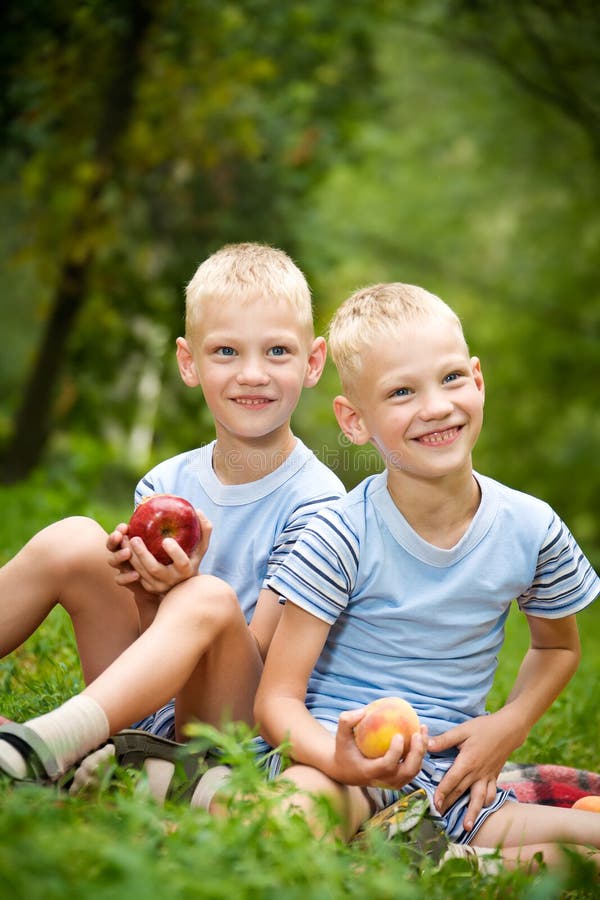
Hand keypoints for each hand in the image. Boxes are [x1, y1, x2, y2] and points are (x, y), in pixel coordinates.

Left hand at [109, 510, 212, 594]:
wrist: (183, 584)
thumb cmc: (192, 559)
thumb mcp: (201, 547)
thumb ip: (203, 529)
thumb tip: (198, 510)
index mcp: (187, 570)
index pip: (182, 563)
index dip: (174, 552)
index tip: (166, 539)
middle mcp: (172, 580)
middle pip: (154, 568)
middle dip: (143, 554)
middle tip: (135, 538)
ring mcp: (159, 586)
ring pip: (141, 572)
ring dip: (131, 556)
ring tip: (125, 539)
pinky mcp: (148, 587)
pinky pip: (134, 576)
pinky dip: (127, 562)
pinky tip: (123, 548)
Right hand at [333, 708, 426, 789]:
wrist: (345, 771)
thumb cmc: (344, 750)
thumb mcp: (340, 736)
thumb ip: (347, 721)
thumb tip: (364, 711)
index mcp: (370, 772)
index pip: (387, 766)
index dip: (396, 752)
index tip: (399, 735)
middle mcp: (384, 781)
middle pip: (407, 771)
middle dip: (417, 753)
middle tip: (417, 733)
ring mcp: (393, 783)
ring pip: (414, 770)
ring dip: (421, 752)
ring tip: (422, 730)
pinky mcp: (398, 780)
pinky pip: (413, 768)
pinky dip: (419, 754)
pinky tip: (419, 735)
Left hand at [427, 710, 522, 830]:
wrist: (509, 729)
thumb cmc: (483, 727)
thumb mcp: (463, 730)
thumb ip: (445, 739)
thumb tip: (426, 744)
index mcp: (467, 762)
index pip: (452, 781)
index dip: (442, 793)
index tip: (434, 804)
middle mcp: (477, 773)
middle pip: (461, 792)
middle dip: (450, 805)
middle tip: (439, 817)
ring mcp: (487, 776)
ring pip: (478, 798)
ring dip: (472, 812)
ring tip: (467, 827)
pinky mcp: (494, 777)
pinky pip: (491, 793)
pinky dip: (486, 802)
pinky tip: (481, 808)